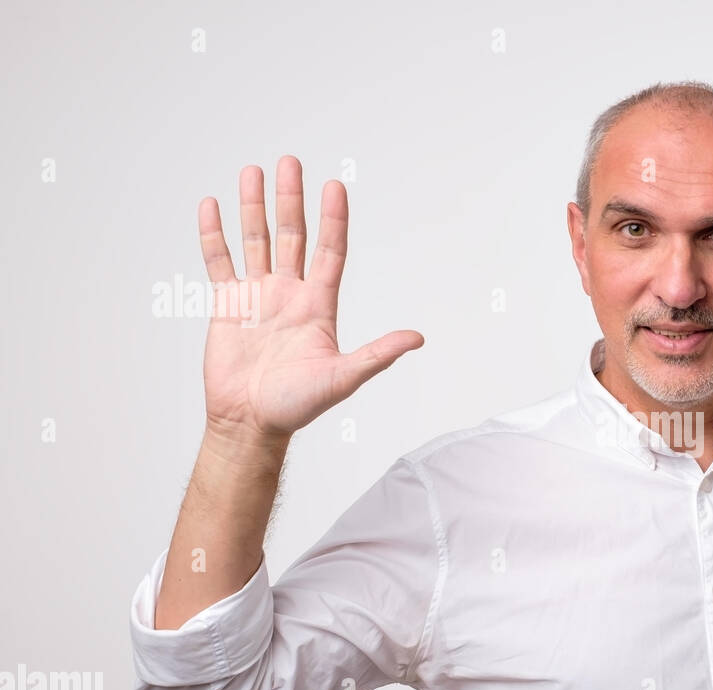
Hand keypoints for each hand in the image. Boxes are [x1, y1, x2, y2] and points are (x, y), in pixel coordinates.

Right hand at [197, 155, 423, 440]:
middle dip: (291, 199)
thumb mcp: (343, 377)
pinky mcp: (228, 305)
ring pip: (256, 240)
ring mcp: (258, 296)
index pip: (330, 252)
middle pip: (292, 235)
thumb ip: (377, 355)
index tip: (335, 186)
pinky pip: (218, 262)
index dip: (333, 220)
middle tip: (291, 161)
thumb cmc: (297, 406)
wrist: (251, 422)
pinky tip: (212, 205)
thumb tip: (417, 339)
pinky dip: (215, 235)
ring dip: (254, 206)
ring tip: (254, 170)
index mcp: (318, 305)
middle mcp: (290, 294)